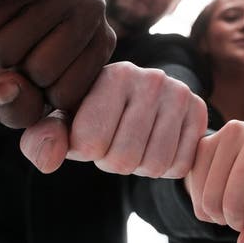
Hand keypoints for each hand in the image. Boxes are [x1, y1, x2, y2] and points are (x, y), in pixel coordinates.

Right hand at [0, 0, 114, 116]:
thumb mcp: (25, 97)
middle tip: (19, 55)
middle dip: (17, 74)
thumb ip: (19, 109)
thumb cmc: (22, 63)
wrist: (2, 16)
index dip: (39, 97)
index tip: (39, 79)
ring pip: (8, 50)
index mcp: (103, 43)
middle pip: (40, 71)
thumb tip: (5, 89)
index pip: (65, 96)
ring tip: (4, 38)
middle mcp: (92, 8)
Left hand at [19, 61, 208, 174]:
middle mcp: (150, 77)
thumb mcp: (63, 122)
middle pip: (124, 159)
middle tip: (117, 139)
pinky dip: (167, 167)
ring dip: (141, 166)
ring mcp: (179, 92)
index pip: (90, 144)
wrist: (141, 98)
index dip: (87, 151)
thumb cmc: (93, 113)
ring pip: (154, 165)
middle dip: (114, 161)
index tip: (92, 130)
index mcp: (113, 75)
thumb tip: (50, 160)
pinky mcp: (199, 110)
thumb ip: (43, 139)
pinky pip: (180, 165)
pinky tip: (159, 142)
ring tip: (138, 140)